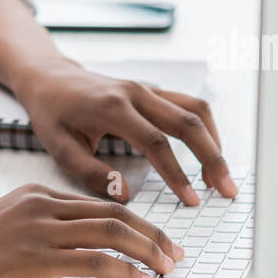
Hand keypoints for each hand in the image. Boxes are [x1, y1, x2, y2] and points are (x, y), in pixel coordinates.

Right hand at [0, 181, 184, 277]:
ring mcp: (38, 229)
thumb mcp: (6, 227)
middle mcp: (40, 205)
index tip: (157, 239)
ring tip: (165, 269)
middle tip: (175, 253)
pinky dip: (123, 271)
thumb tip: (81, 256)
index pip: (99, 203)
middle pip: (113, 213)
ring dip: (146, 252)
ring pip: (109, 232)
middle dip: (152, 234)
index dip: (135, 222)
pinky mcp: (34, 258)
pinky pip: (92, 261)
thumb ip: (43, 232)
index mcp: (35, 193)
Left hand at [18, 62, 236, 204]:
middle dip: (212, 157)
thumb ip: (90, 172)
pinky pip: (189, 104)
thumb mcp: (59, 147)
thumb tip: (125, 194)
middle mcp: (135, 92)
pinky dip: (204, 129)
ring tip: (219, 177)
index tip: (191, 200)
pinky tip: (207, 154)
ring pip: (195, 108)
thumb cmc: (53, 114)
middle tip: (227, 190)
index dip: (176, 173)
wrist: (51, 77)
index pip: (155, 142)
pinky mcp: (153, 90)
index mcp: (112, 107)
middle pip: (188, 121)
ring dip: (214, 142)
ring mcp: (147, 88)